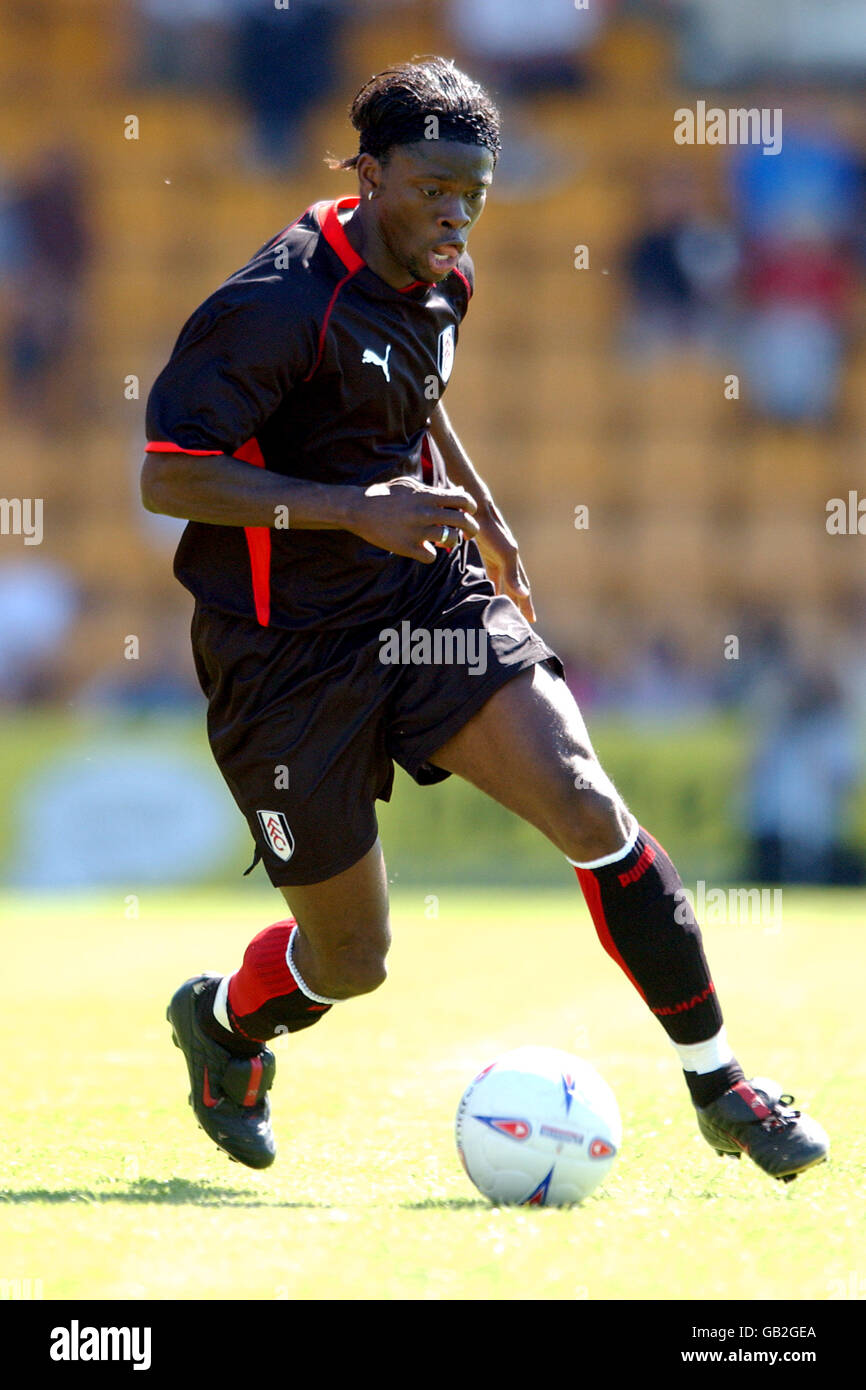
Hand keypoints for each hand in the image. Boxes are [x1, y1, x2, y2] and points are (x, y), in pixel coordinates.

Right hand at [354, 476, 478, 562]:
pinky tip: (423, 549)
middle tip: (469, 533)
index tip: (469, 512)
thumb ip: (433, 490)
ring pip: (450, 540)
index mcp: (427, 496)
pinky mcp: (407, 547)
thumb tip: (458, 491)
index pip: (462, 499)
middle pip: (462, 521)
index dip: (470, 506)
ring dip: (451, 542)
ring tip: (444, 540)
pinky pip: (431, 557)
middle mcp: (425, 513)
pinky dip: (429, 555)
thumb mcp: (409, 486)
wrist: (359, 509)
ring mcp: (416, 531)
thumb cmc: (385, 495)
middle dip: (471, 528)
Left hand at [473, 499, 535, 622]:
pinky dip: (492, 586)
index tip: (531, 620)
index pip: (523, 589)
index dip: (527, 604)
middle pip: (515, 587)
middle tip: (520, 620)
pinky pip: (492, 575)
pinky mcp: (488, 554)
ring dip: (506, 596)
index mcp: (515, 563)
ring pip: (504, 583)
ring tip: (505, 610)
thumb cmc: (493, 532)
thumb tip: (525, 594)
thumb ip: (512, 574)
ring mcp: (499, 558)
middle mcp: (509, 562)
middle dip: (519, 603)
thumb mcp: (505, 554)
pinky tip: (489, 593)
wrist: (477, 513)